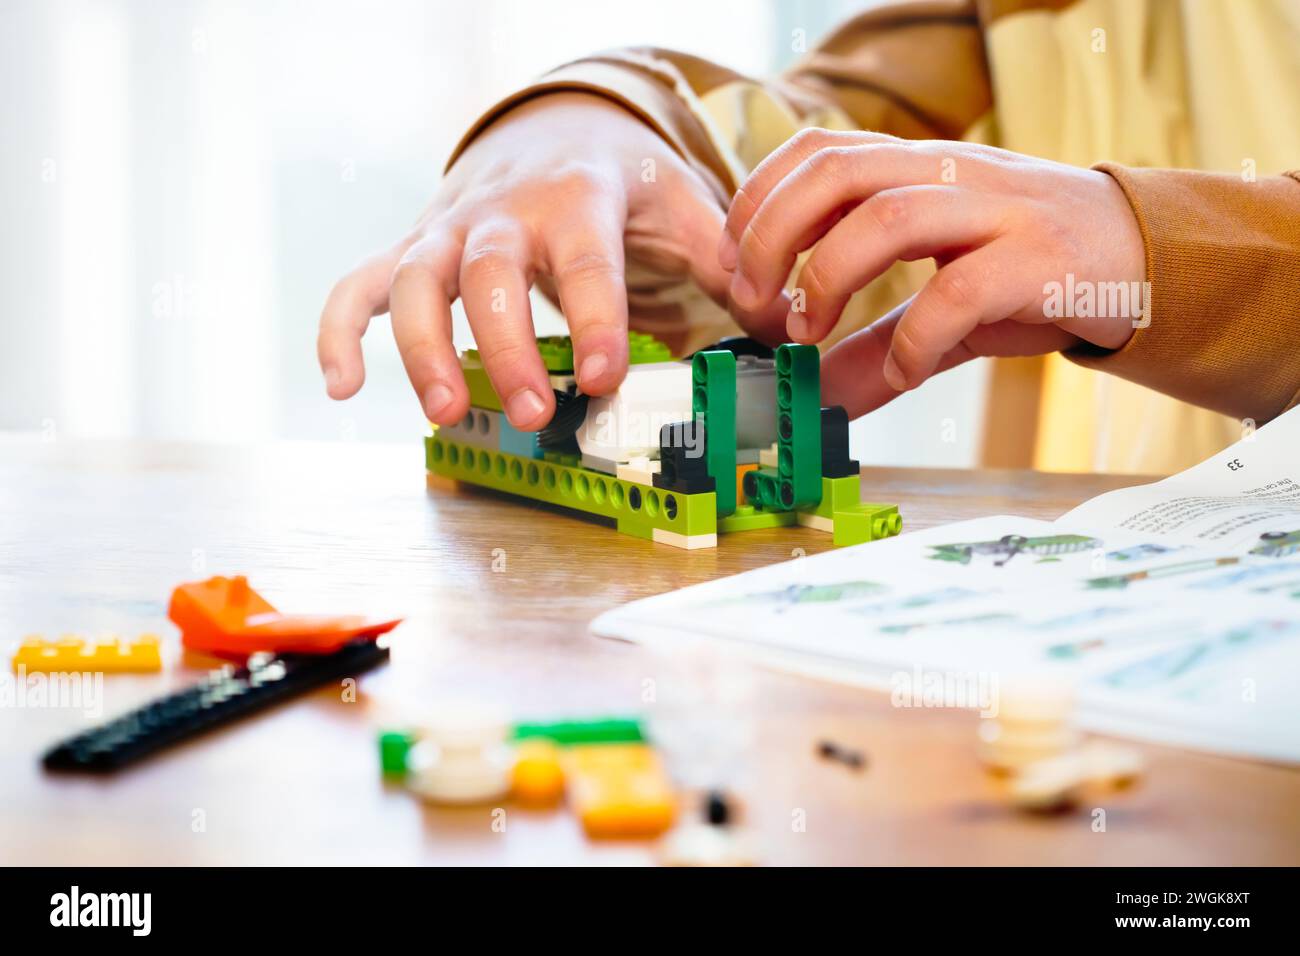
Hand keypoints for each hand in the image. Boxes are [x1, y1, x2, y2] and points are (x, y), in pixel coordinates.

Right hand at [317, 93, 785, 429]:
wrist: (552, 132)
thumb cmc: (621, 186)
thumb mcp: (680, 207)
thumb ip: (729, 261)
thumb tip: (784, 323)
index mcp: (579, 198)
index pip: (585, 257)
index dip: (595, 315)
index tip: (606, 375)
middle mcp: (504, 211)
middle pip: (488, 272)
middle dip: (504, 344)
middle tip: (536, 412)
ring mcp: (448, 230)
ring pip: (414, 281)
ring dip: (420, 349)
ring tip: (447, 413)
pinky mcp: (413, 250)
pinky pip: (359, 285)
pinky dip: (339, 331)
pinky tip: (344, 388)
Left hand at [717, 130, 1145, 416]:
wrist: (1148, 264)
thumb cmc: (1033, 272)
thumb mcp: (943, 302)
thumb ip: (878, 343)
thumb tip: (817, 400)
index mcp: (918, 171)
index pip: (818, 151)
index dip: (758, 202)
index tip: (733, 269)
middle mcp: (951, 176)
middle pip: (837, 171)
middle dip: (772, 237)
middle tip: (755, 306)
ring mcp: (998, 211)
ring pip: (890, 214)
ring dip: (827, 276)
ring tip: (807, 335)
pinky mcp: (1042, 261)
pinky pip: (961, 291)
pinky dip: (915, 339)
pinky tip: (904, 371)